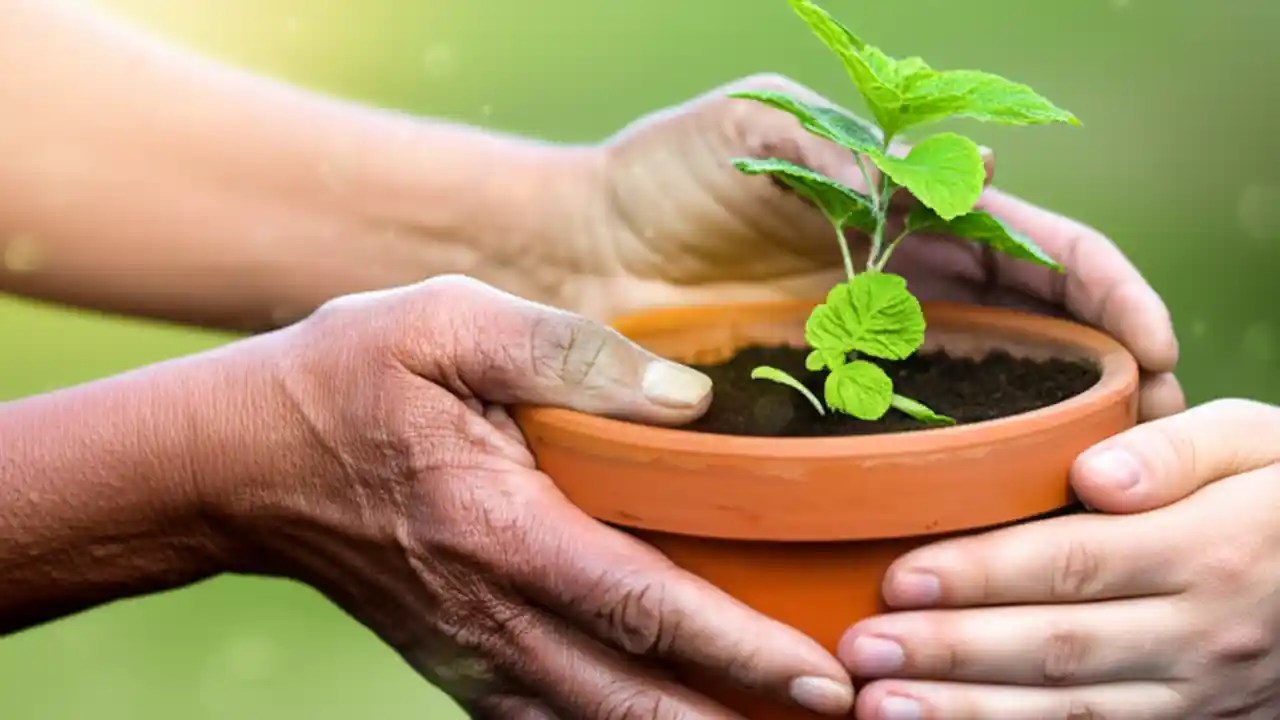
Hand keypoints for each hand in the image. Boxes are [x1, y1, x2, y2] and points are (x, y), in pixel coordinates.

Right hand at [211, 276, 852, 717]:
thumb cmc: (350, 380)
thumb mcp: (449, 324)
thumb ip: (568, 353)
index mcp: (501, 529)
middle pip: (633, 702)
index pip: (642, 606)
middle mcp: (493, 616)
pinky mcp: (460, 668)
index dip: (737, 649)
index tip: (823, 677)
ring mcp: (474, 657)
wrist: (245, 462)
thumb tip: (686, 400)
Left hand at [567, 74, 1181, 418]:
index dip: (1103, 285)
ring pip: (982, 390)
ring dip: (1047, 429)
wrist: (584, 250)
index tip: (1149, 334)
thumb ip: (841, 152)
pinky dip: (952, 464)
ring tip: (1102, 478)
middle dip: (1106, 369)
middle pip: (1035, 326)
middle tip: (1154, 423)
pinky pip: (897, 436)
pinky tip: (991, 499)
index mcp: (908, 213)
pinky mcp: (816, 403)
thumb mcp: (759, 126)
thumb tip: (918, 189)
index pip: (1034, 245)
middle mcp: (904, 288)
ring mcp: (864, 351)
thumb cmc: (668, 171)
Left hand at [838, 399, 1279, 718]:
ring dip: (970, 713)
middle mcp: (1201, 632)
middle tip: (860, 649)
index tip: (901, 579)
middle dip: (950, 652)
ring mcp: (1200, 693)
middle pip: (1057, 647)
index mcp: (1211, 549)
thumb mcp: (1257, 441)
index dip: (981, 576)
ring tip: (883, 707)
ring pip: (1072, 712)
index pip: (1075, 565)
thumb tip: (1094, 474)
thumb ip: (1175, 451)